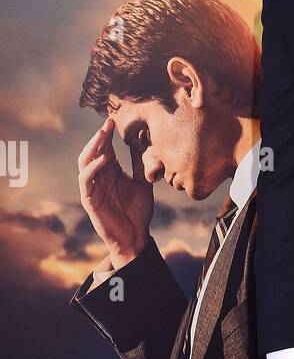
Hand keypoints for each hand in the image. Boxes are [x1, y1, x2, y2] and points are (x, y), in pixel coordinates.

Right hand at [78, 117, 152, 267]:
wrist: (135, 237)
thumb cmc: (138, 212)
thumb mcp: (143, 183)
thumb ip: (140, 164)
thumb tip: (143, 142)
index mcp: (110, 172)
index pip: (105, 149)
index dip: (107, 135)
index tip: (114, 121)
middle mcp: (99, 178)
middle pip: (93, 152)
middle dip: (99, 137)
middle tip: (108, 124)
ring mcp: (92, 188)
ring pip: (84, 163)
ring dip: (92, 148)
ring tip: (102, 136)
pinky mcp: (89, 200)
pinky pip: (86, 181)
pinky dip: (92, 168)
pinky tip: (103, 160)